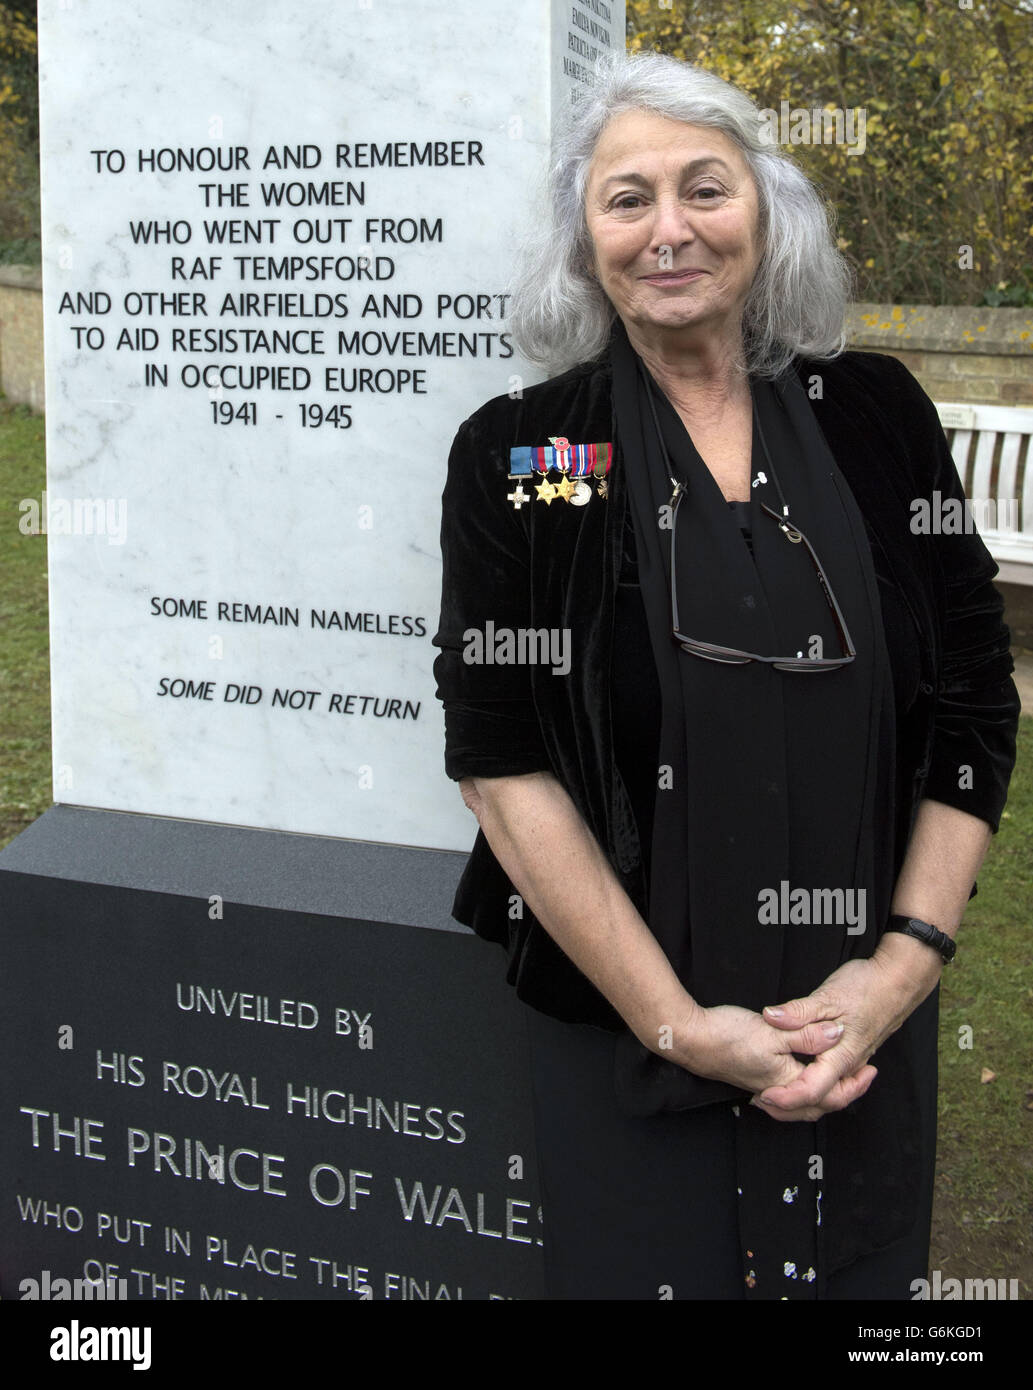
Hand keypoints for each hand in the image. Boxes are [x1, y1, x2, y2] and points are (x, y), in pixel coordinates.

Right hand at [676, 1002, 850, 1096]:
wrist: (690, 1039)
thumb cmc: (728, 1035)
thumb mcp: (773, 1032)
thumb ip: (807, 1035)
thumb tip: (837, 1035)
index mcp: (787, 1080)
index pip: (830, 1094)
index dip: (854, 1085)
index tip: (870, 1070)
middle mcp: (777, 1088)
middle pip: (817, 1105)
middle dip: (841, 1095)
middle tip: (861, 1079)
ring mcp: (764, 1083)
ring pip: (802, 1100)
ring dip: (822, 1093)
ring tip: (838, 1079)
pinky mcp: (754, 1074)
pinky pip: (788, 1089)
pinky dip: (803, 1087)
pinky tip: (802, 1072)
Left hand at [751, 948, 941, 1121]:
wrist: (899, 980)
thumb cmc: (867, 987)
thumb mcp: (828, 996)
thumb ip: (798, 1011)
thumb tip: (770, 1017)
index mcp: (841, 1056)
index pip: (812, 1091)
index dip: (786, 1098)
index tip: (764, 1095)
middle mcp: (848, 1065)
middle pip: (820, 1100)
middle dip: (791, 1107)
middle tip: (761, 1100)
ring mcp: (852, 1061)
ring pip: (827, 1091)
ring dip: (801, 1097)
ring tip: (775, 1093)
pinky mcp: (853, 1052)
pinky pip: (834, 1078)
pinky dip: (814, 1082)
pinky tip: (799, 1074)